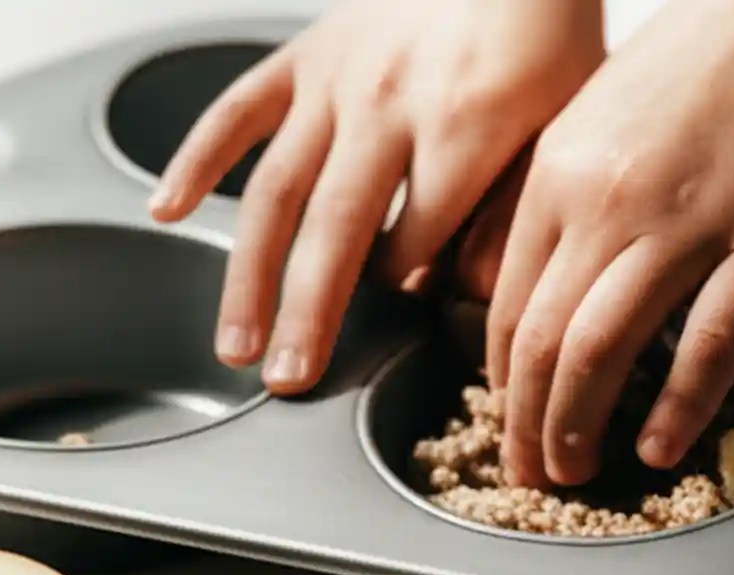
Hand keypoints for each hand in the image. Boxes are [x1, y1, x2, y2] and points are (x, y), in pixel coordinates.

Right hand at [150, 0, 604, 392]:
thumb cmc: (543, 34)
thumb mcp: (564, 124)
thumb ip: (513, 208)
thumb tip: (468, 290)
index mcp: (464, 127)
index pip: (415, 244)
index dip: (400, 293)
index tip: (391, 328)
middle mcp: (388, 106)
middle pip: (335, 230)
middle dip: (307, 314)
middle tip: (287, 380)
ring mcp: (336, 80)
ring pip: (276, 190)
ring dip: (248, 273)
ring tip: (236, 343)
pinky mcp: (303, 55)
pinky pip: (236, 111)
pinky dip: (194, 159)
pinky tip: (168, 212)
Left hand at [486, 0, 733, 487]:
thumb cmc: (704, 59)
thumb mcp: (598, 119)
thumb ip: (562, 202)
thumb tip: (541, 284)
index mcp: (560, 174)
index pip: (506, 305)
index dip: (502, 382)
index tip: (509, 416)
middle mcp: (607, 203)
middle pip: (540, 343)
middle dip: (526, 425)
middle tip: (531, 470)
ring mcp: (687, 225)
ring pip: (602, 351)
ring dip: (579, 426)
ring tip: (578, 470)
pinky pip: (709, 345)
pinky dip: (676, 407)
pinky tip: (661, 445)